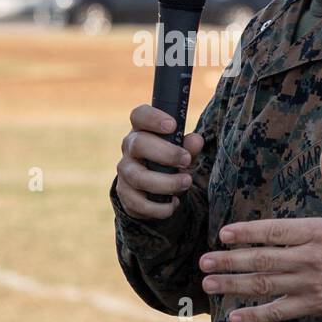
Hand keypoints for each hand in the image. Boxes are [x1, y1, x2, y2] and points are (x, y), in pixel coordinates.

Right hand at [114, 104, 205, 219]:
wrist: (153, 190)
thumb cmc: (169, 162)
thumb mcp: (182, 151)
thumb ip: (189, 146)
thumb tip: (196, 141)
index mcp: (142, 130)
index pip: (139, 115)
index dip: (153, 118)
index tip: (172, 126)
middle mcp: (129, 148)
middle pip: (138, 144)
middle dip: (166, 153)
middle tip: (186, 160)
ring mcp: (125, 171)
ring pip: (138, 176)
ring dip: (165, 182)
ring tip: (186, 183)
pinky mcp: (125, 194)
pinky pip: (137, 203)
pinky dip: (158, 206)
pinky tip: (173, 203)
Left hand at [198, 141, 321, 321]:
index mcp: (318, 232)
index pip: (276, 232)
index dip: (249, 233)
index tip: (224, 234)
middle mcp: (313, 259)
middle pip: (265, 260)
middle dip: (231, 261)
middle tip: (204, 260)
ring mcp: (313, 285)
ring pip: (267, 286)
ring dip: (235, 286)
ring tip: (209, 283)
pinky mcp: (316, 306)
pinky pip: (281, 312)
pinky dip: (257, 316)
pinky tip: (233, 317)